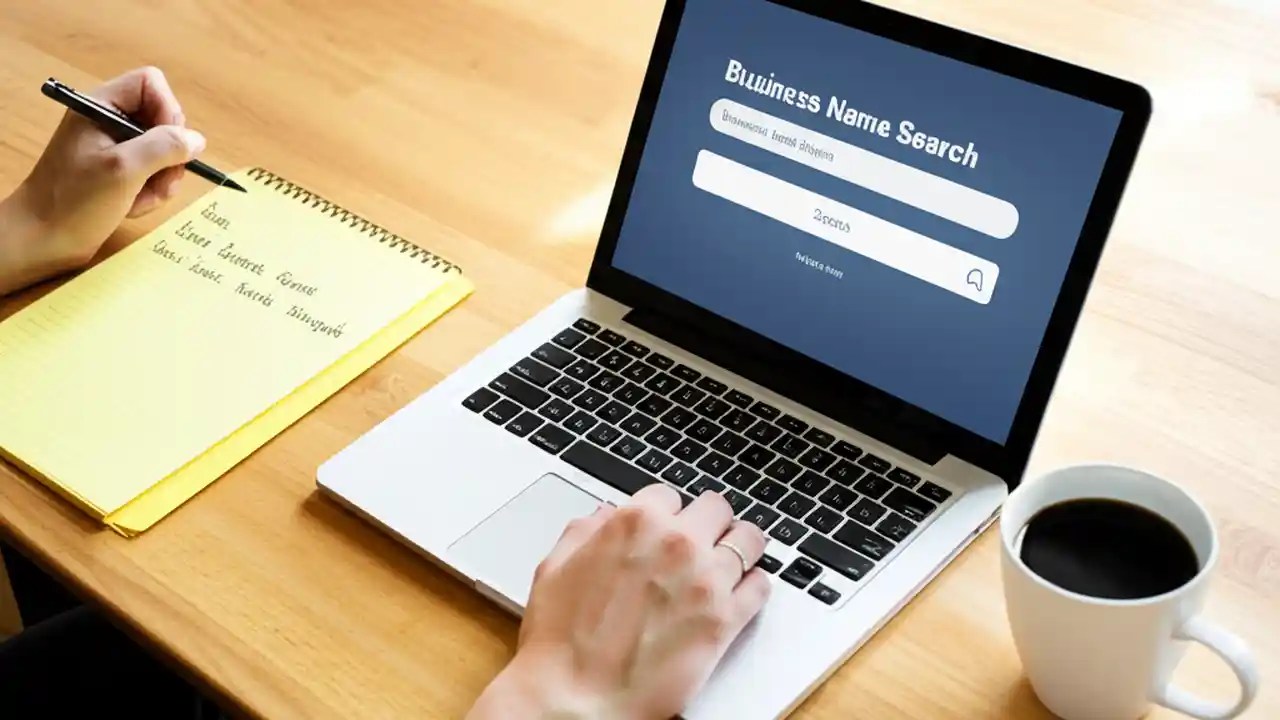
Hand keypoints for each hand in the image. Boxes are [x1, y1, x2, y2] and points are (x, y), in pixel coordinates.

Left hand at [0, 67, 204, 294]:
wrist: (43, 239)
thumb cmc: (74, 201)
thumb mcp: (124, 170)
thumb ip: (164, 148)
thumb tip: (197, 140)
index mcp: (101, 107)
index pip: (150, 84)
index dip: (168, 110)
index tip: (170, 145)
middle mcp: (109, 121)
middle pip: (163, 119)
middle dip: (169, 154)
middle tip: (160, 181)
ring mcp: (115, 147)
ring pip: (164, 151)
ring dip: (162, 179)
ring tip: (141, 199)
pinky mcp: (120, 172)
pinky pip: (155, 173)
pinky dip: (152, 192)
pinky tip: (133, 206)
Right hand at [467, 486, 770, 719]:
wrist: (576, 700)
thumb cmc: (559, 644)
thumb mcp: (554, 570)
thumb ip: (583, 533)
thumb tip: (603, 516)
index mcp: (634, 523)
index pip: (670, 494)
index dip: (667, 514)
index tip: (668, 527)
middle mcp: (676, 542)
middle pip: (717, 508)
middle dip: (709, 524)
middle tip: (703, 542)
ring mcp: (706, 579)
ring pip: (749, 539)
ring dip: (740, 549)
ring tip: (732, 563)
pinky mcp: (727, 619)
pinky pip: (762, 585)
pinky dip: (755, 587)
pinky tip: (742, 594)